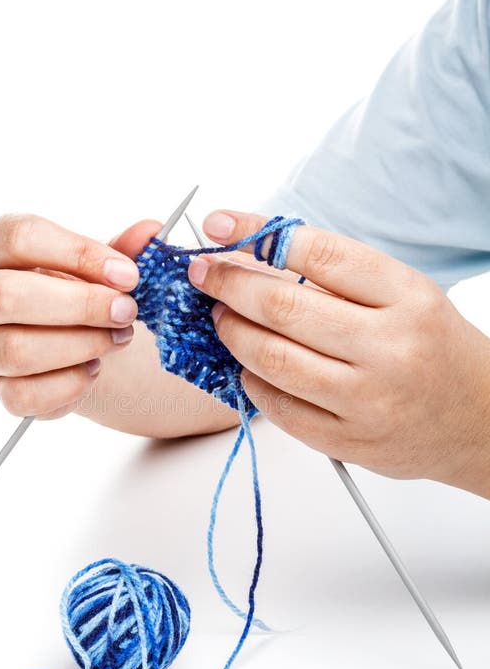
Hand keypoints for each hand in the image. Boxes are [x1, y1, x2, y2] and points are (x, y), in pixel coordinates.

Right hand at [0, 213, 155, 418]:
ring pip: (16, 350)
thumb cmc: (82, 292)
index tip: (127, 273)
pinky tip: (93, 369)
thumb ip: (124, 249)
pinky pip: (25, 395)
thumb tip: (150, 232)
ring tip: (118, 338)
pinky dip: (70, 385)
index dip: (76, 252)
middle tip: (127, 310)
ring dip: (81, 345)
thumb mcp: (102, 265)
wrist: (80, 343)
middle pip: (6, 296)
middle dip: (79, 305)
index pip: (18, 237)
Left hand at [188, 210, 489, 497]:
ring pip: (273, 360)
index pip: (318, 252)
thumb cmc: (433, 347)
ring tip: (221, 318)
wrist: (476, 418)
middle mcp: (389, 348)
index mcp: (406, 296)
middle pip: (284, 307)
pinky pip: (280, 409)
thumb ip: (338, 277)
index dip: (258, 234)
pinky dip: (251, 382)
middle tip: (205, 275)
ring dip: (233, 333)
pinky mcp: (349, 441)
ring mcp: (368, 400)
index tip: (220, 227)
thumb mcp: (405, 294)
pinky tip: (247, 365)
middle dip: (230, 285)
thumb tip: (255, 255)